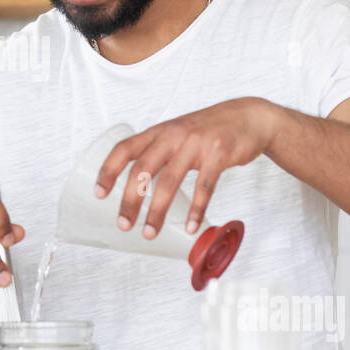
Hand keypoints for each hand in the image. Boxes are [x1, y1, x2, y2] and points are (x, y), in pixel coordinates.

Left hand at [94, 98, 280, 237]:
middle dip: (129, 201)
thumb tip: (136, 183)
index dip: (108, 171)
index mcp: (159, 132)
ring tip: (149, 232)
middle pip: (142, 170)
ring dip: (157, 211)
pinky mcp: (219, 154)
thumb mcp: (179, 132)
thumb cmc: (210, 130)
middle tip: (123, 224)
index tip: (99, 194)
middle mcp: (173, 135)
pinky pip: (204, 186)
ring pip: (169, 181)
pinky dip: (196, 209)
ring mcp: (196, 144)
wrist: (250, 117)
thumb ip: (158, 150)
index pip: (124, 149)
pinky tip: (190, 226)